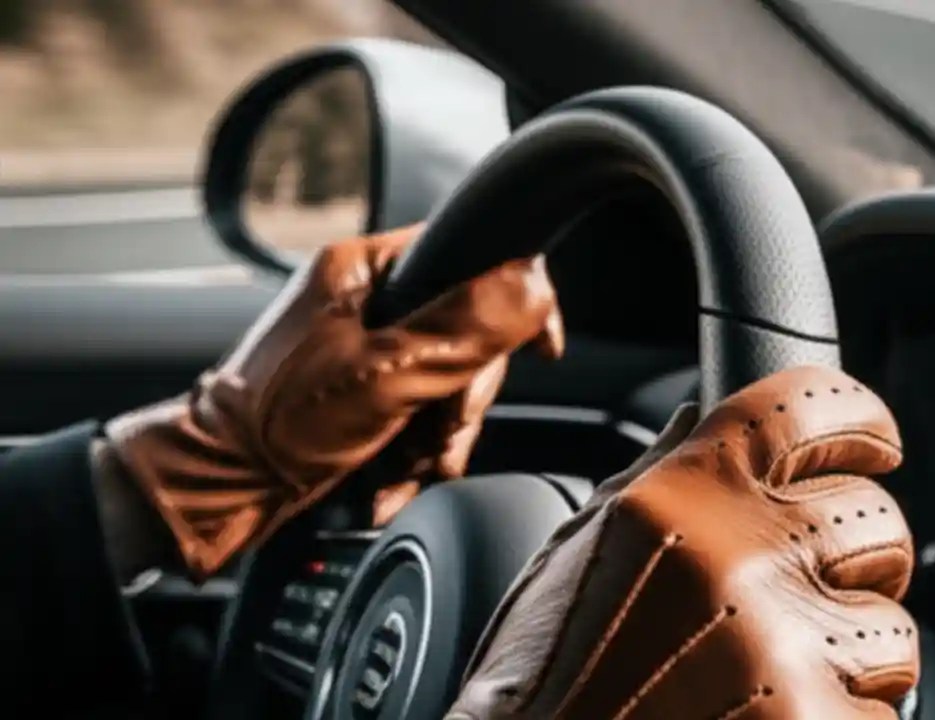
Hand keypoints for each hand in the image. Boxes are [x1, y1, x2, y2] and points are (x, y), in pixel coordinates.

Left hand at [105, 225, 562, 577]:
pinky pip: (419, 410)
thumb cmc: (279, 425)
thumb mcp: (387, 373)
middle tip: (445, 425)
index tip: (542, 344)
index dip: (512, 300)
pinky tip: (397, 474)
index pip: (467, 255)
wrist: (219, 491)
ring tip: (416, 462)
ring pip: (447, 378)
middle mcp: (365, 300)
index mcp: (364, 269)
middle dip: (464, 392)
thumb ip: (465, 327)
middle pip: (465, 330)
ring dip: (441, 431)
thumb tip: (533, 284)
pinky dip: (416, 448)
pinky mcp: (363, 393)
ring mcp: (364, 348)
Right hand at [449, 365, 916, 718]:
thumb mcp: (577, 551)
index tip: (875, 444)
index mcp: (686, 494)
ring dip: (850, 658)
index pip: (810, 408)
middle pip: (877, 522)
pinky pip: (876, 716)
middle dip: (857, 561)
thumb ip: (651, 477)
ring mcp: (788, 648)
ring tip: (773, 679)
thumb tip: (693, 421)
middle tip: (810, 593)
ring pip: (892, 631)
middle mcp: (745, 555)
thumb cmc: (541, 675)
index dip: (859, 420)